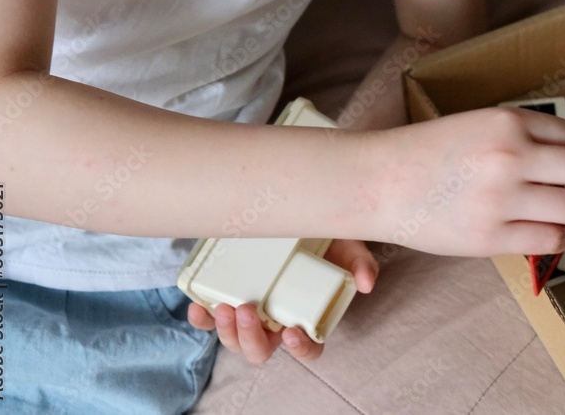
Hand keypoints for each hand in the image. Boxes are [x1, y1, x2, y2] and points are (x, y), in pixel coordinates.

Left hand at [187, 239, 377, 364]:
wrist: (300, 216)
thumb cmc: (328, 238)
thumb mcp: (350, 247)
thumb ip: (361, 263)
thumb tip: (366, 283)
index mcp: (309, 318)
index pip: (309, 349)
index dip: (300, 349)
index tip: (292, 332)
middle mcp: (278, 322)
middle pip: (262, 349)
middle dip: (250, 338)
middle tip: (246, 310)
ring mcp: (253, 312)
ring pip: (235, 339)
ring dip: (226, 331)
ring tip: (224, 307)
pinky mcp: (230, 295)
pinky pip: (211, 318)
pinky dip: (202, 318)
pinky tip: (198, 307)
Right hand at [367, 106, 564, 256]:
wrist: (379, 180)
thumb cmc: (428, 153)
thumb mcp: (479, 124)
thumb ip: (524, 136)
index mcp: (509, 122)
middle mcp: (510, 156)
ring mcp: (501, 198)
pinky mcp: (491, 236)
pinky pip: (552, 240)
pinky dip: (561, 238)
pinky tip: (550, 233)